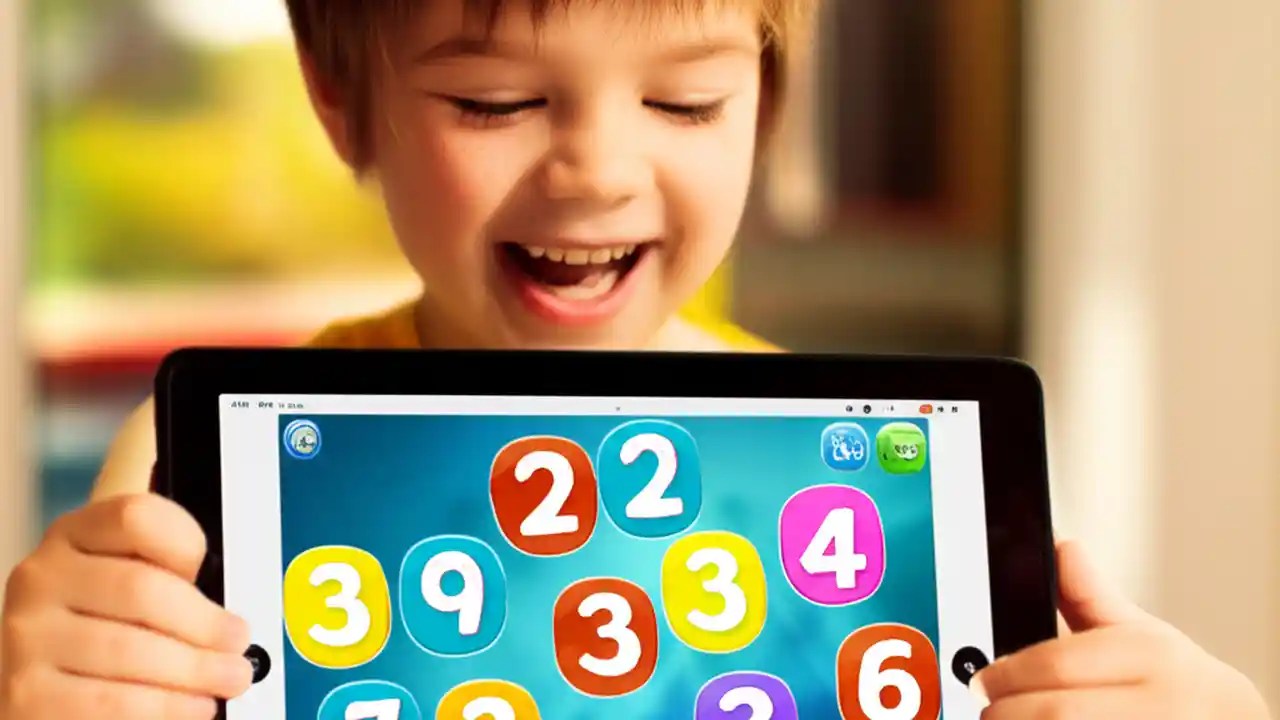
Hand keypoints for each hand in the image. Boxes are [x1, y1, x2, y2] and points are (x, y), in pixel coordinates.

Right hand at [1, 494, 253, 718]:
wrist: (45, 680)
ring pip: (130, 650)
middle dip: (204, 622)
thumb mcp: (128, 581)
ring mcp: (28, 636)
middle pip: (141, 589)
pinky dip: (163, 708)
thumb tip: (228, 612)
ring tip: (228, 678)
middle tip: (238, 643)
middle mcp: (43, 578)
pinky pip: (110, 702)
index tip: (213, 572)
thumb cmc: (103, 624)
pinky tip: (192, 707)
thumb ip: (167, 577)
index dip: (186, 542)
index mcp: (75, 535)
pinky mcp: (27, 695)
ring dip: (193, 670)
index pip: (137, 518)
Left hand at [973, 540, 1271, 718]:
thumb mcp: (1141, 634)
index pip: (1058, 663)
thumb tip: (1059, 545)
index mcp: (1151, 655)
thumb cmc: (1179, 683)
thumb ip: (1090, 597)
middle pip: (1057, 712)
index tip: (982, 681)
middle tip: (989, 709)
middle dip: (1008, 712)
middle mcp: (1164, 703)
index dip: (1007, 675)